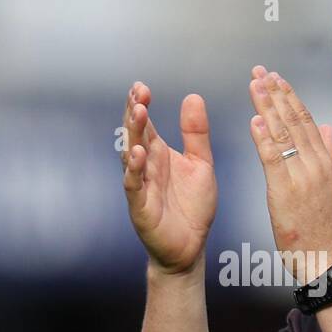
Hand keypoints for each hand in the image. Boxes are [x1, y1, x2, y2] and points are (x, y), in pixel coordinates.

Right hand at [120, 82, 217, 274]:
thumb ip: (196, 133)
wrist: (191, 246)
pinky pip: (133, 186)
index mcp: (158, 153)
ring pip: (130, 155)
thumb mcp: (201, 164)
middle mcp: (145, 166)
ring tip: (138, 112)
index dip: (141, 104)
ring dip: (133, 134)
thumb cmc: (193, 206)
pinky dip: (133, 170)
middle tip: (138, 92)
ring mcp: (140, 185)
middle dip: (134, 112)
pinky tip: (137, 153)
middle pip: (135, 134)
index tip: (142, 86)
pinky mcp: (140, 207)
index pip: (146, 124)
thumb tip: (193, 96)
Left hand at [247, 65, 331, 283]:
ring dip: (268, 106)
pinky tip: (255, 120)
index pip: (306, 120)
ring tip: (255, 84)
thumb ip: (328, 154)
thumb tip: (326, 127)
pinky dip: (264, 137)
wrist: (326, 255)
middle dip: (276, 93)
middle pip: (294, 120)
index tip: (277, 77)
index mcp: (324, 161)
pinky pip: (274, 159)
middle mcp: (315, 163)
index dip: (290, 96)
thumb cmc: (323, 226)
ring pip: (284, 133)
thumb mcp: (331, 185)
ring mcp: (301, 176)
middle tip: (260, 71)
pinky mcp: (285, 191)